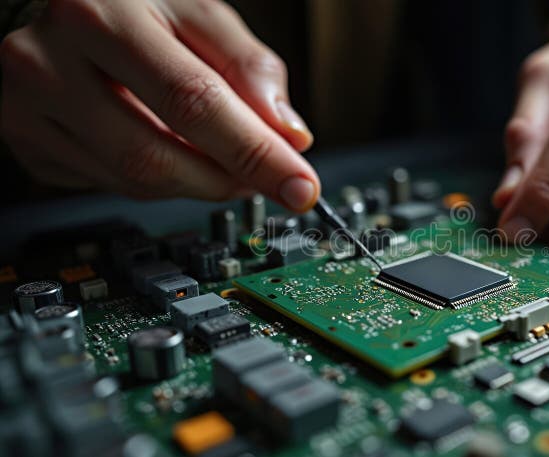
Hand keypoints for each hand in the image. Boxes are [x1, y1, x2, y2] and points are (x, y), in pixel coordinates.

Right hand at [0, 0, 318, 210]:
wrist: (47, 2)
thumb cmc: (129, 4)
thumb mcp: (197, 11)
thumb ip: (248, 67)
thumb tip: (289, 134)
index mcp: (102, 16)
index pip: (193, 101)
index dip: (253, 153)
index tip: (299, 185)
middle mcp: (50, 63)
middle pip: (156, 157)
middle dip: (226, 180)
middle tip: (265, 179)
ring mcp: (29, 108)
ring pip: (133, 183)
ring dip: (195, 184)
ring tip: (222, 159)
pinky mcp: (27, 142)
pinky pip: (109, 185)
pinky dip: (155, 180)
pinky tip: (168, 148)